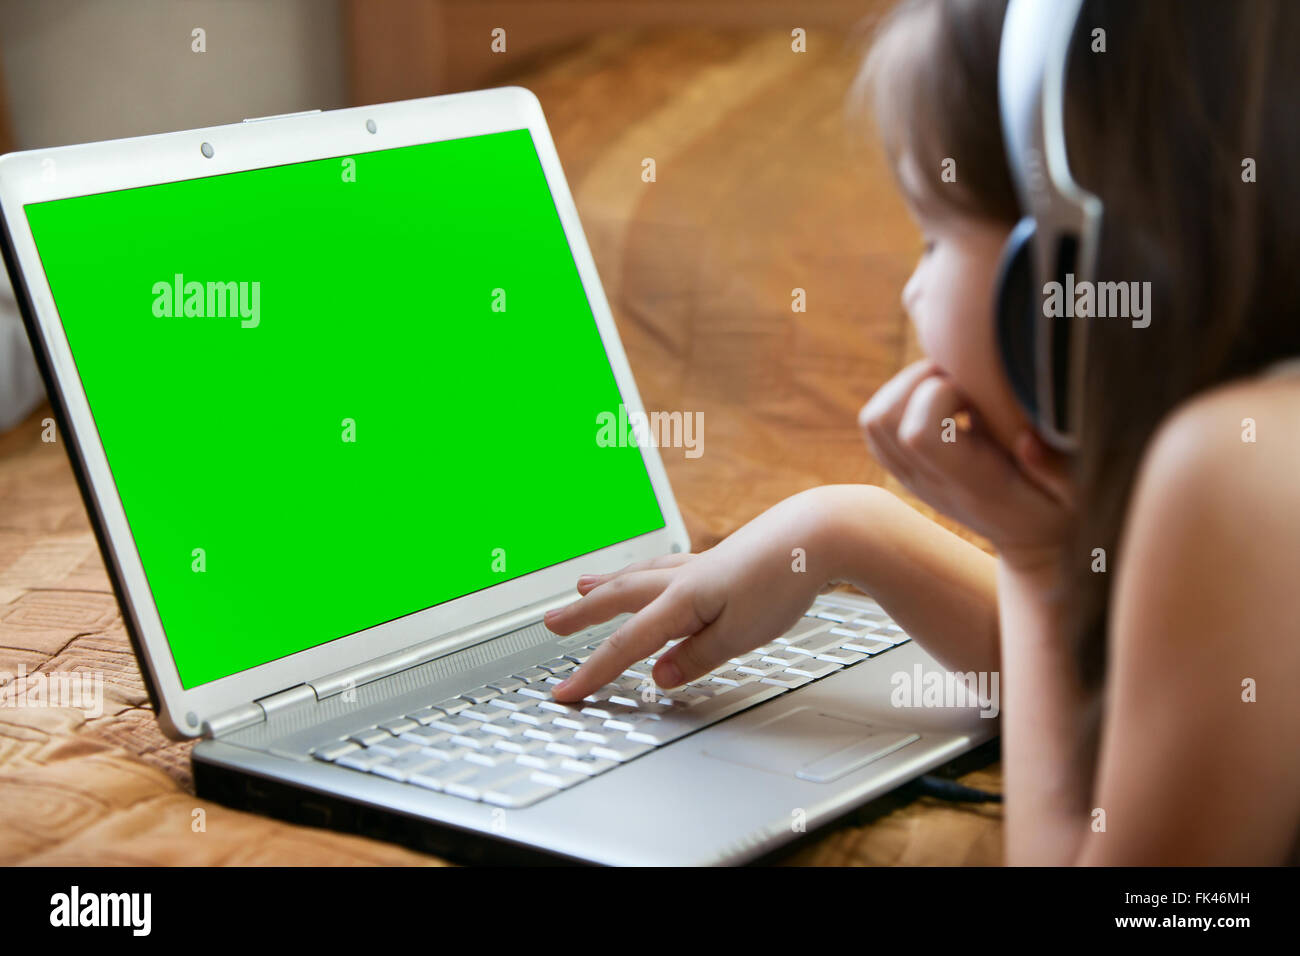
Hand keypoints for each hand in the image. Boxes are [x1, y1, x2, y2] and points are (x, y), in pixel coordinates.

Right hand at [542, 490, 834, 700]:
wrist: (819, 531)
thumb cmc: (785, 578)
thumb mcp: (742, 634)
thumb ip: (697, 656)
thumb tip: (658, 675)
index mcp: (682, 601)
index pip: (626, 645)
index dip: (592, 673)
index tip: (564, 692)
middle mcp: (682, 579)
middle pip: (619, 599)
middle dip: (582, 614)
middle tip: (550, 624)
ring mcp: (699, 565)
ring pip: (639, 576)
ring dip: (606, 586)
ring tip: (582, 587)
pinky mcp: (718, 559)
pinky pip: (664, 568)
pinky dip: (643, 574)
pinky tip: (649, 575)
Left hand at [858, 358, 1072, 570]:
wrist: (1033, 541)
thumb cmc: (1061, 510)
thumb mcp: (1077, 496)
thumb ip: (1057, 471)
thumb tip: (1026, 441)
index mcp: (969, 482)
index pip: (918, 434)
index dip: (940, 394)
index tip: (977, 389)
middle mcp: (930, 481)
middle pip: (883, 419)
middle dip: (919, 381)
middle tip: (963, 379)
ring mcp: (911, 477)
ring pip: (873, 420)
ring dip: (907, 387)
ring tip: (954, 387)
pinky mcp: (904, 469)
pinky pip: (875, 427)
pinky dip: (900, 400)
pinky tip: (943, 402)